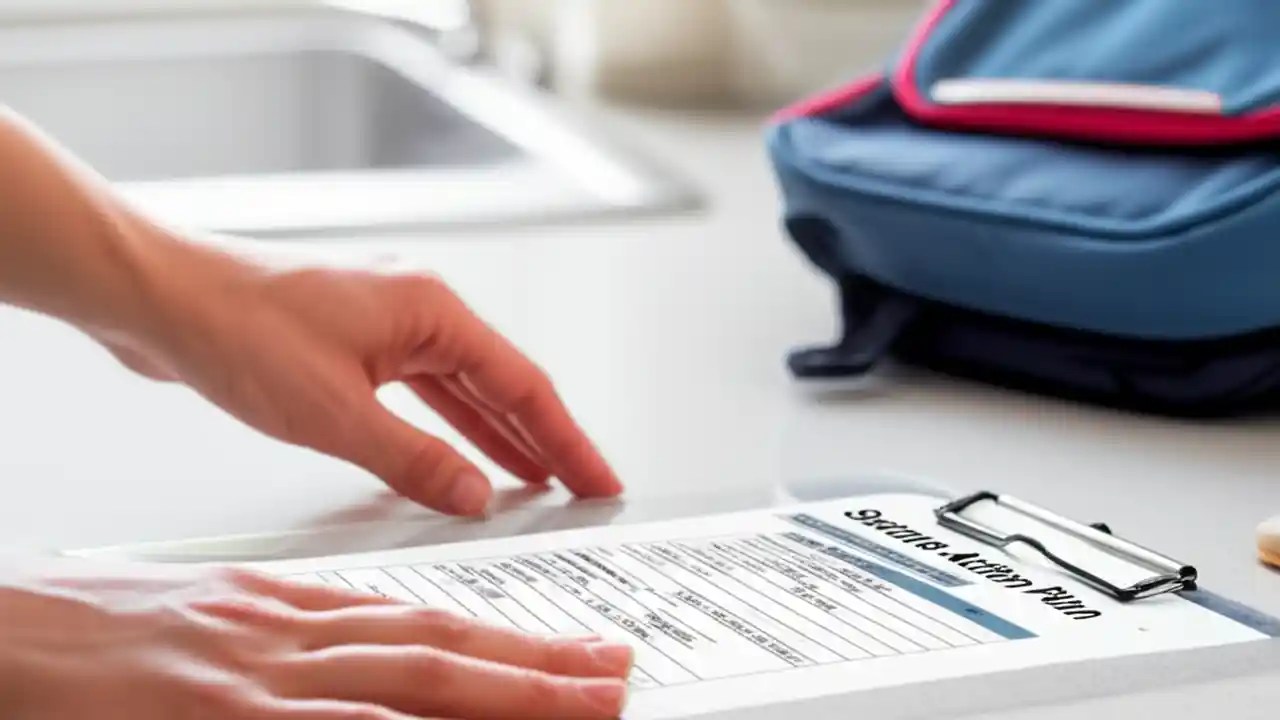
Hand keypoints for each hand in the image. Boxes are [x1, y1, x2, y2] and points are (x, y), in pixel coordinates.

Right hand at [0, 557, 632, 718]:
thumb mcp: (192, 628)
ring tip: (585, 703)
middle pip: (436, 644)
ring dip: (506, 691)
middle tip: (613, 671)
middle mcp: (282, 635)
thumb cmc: (77, 639)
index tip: (562, 651)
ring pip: (409, 680)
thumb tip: (354, 674)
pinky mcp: (216, 717)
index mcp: (279, 611)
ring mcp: (253, 679)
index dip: (498, 639)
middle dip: (535, 662)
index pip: (414, 620)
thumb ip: (275, 646)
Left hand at [106, 234, 622, 516]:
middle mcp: (417, 308)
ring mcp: (384, 323)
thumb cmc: (237, 327)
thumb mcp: (336, 414)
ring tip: (534, 479)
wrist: (160, 297)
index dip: (567, 439)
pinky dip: (444, 426)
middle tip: (581, 486)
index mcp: (431, 309)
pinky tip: (456, 453)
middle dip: (543, 439)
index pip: (523, 383)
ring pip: (460, 388)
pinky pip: (418, 391)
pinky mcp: (352, 342)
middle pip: (500, 383)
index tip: (598, 478)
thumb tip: (474, 496)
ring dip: (496, 435)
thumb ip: (414, 460)